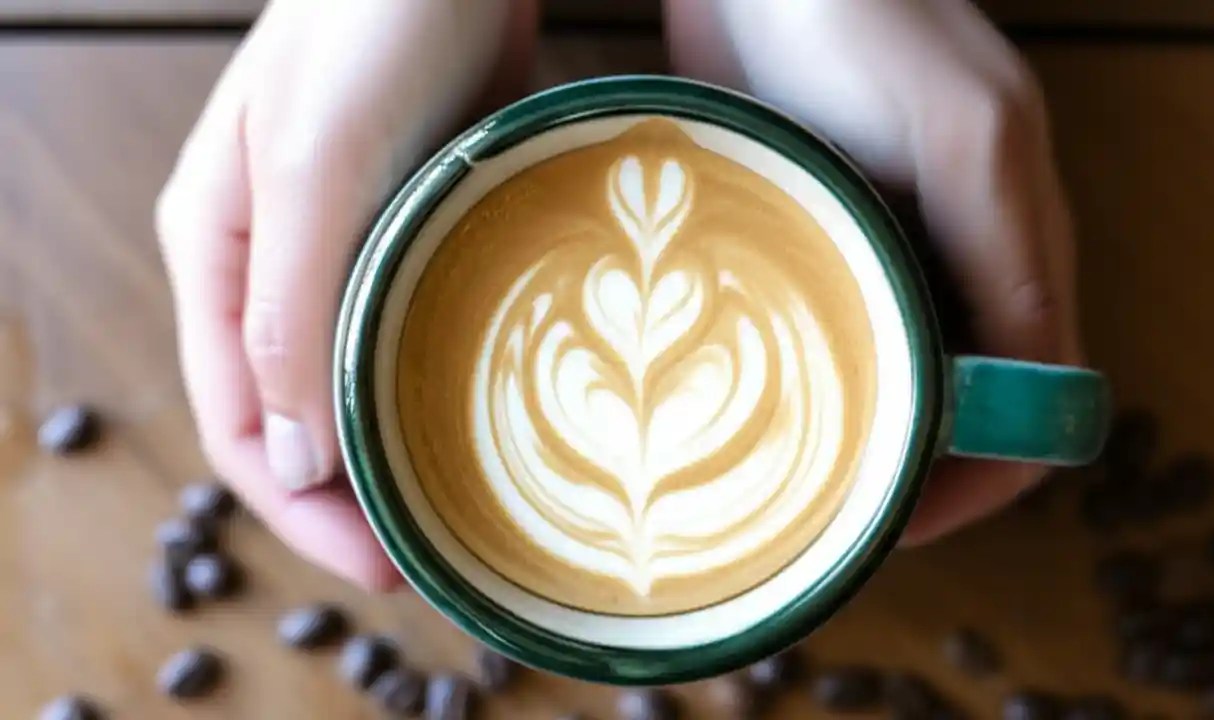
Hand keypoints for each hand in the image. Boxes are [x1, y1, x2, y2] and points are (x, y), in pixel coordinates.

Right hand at [156, 0, 535, 587]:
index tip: (372, 567)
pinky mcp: (414, 229)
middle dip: (348, 500)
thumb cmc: (374, 22)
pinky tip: (490, 418)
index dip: (296, 510)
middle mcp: (272, 265)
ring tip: (460, 511)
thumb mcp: (314, 164)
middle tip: (423, 557)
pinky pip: (414, 331)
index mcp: (217, 254)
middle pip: (294, 415)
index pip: (233, 418)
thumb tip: (292, 456)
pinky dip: (440, 385)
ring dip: (396, 450)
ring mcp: (347, 248)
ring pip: (355, 381)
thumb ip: (289, 309)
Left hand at [667, 0, 1081, 542]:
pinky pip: (839, 323)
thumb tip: (1025, 384)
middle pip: (970, 395)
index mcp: (1017, 229)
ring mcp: (894, 235)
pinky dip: (815, 372)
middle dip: (914, 466)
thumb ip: (1002, 249)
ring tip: (785, 473)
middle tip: (825, 514)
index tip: (891, 521)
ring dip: (861, 424)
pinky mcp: (831, 220)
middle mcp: (965, 245)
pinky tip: (758, 393)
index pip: (1037, 392)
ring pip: (900, 367)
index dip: (981, 474)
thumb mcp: (955, 130)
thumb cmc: (854, 17)